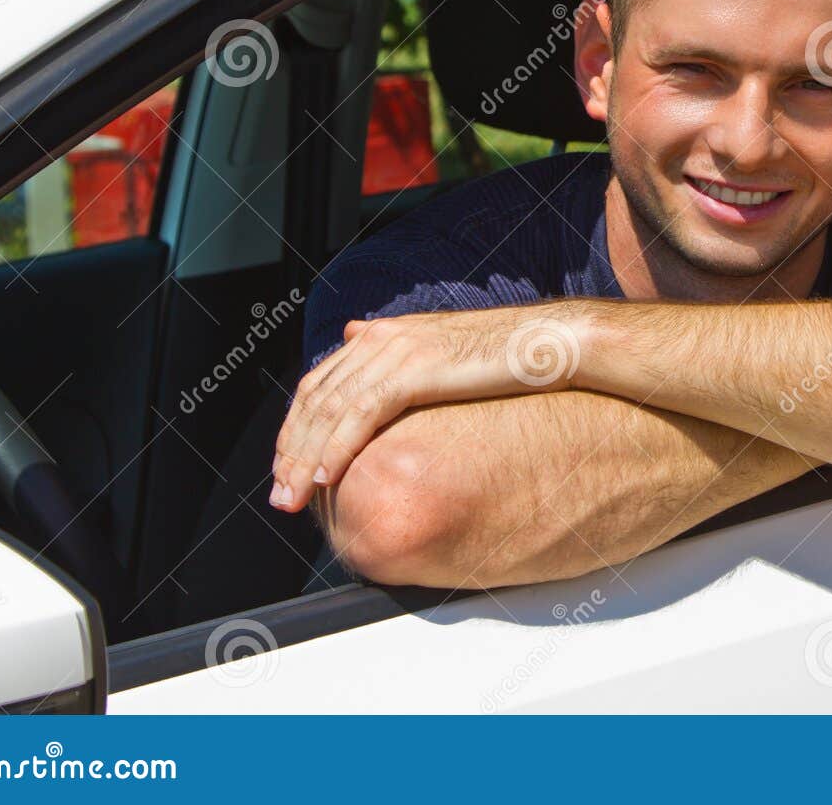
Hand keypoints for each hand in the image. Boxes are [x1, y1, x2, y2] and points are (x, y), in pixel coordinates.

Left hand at [270, 305, 584, 511]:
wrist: (553, 342)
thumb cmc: (510, 356)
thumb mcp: (444, 352)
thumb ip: (399, 354)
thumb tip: (356, 337)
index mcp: (386, 334)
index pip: (321, 383)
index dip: (296, 427)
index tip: (287, 466)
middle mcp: (383, 337)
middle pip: (315, 397)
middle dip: (290, 449)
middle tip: (279, 494)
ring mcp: (397, 350)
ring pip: (330, 409)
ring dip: (304, 458)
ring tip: (292, 498)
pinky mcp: (416, 368)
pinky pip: (361, 415)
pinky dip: (337, 448)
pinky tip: (325, 477)